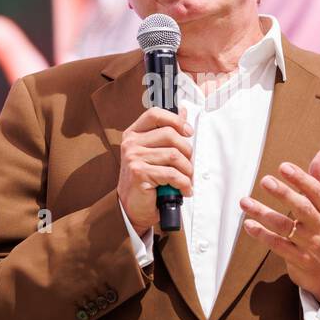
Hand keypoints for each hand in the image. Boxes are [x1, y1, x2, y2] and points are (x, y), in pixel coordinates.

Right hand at [118, 105, 195, 235]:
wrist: (132, 208)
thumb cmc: (145, 181)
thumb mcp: (155, 153)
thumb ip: (166, 133)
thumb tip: (182, 112)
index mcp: (133, 134)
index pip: (155, 115)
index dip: (175, 120)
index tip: (188, 131)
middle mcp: (131, 144)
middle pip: (170, 135)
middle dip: (187, 151)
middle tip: (188, 165)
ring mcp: (133, 158)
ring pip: (174, 155)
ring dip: (187, 170)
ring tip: (186, 180)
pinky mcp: (139, 173)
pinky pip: (172, 174)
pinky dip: (183, 183)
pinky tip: (184, 190)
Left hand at [240, 149, 319, 297]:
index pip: (316, 192)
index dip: (301, 178)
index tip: (284, 167)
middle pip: (302, 208)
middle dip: (284, 194)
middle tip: (265, 181)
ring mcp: (310, 245)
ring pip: (285, 227)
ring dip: (264, 213)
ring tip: (245, 202)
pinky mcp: (299, 260)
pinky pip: (278, 246)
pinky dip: (262, 235)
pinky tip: (248, 225)